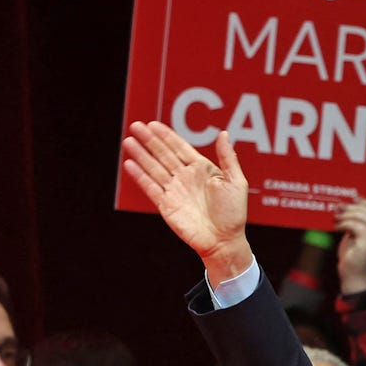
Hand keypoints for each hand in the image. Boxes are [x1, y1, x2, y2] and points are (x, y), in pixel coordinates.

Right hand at [120, 121, 252, 281]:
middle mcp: (185, 177)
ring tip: (128, 141)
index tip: (153, 124)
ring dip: (141, 155)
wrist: (224, 241)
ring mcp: (175, 190)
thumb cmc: (234, 213)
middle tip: (136, 126)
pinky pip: (151, 187)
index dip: (166, 136)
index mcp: (201, 169)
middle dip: (149, 140)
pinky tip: (130, 164)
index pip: (180, 148)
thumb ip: (228, 157)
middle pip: (163, 154)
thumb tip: (223, 133)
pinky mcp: (166, 205)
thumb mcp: (236, 182)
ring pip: (154, 168)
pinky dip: (140, 176)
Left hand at [334, 199, 365, 295]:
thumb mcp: (361, 239)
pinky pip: (355, 225)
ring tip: (337, 219)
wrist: (357, 281)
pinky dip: (344, 224)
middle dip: (353, 207)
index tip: (354, 199)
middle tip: (340, 208)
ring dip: (347, 215)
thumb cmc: (358, 262)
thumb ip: (360, 224)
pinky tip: (338, 227)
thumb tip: (348, 206)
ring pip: (362, 216)